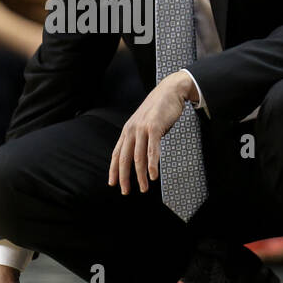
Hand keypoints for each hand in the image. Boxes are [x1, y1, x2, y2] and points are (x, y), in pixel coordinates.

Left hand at [108, 70, 197, 195]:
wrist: (169, 91)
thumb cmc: (158, 109)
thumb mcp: (144, 124)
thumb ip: (140, 138)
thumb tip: (139, 155)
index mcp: (127, 130)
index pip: (117, 154)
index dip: (114, 170)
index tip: (112, 183)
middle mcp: (132, 130)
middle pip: (125, 158)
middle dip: (124, 177)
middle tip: (125, 192)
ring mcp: (143, 129)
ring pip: (138, 157)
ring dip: (140, 175)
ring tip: (144, 188)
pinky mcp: (154, 127)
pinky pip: (152, 149)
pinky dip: (152, 164)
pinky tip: (153, 175)